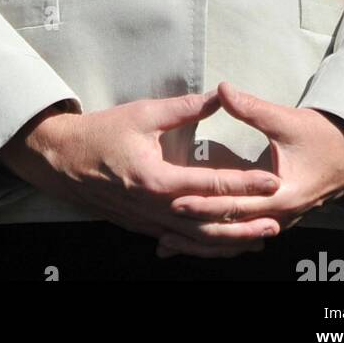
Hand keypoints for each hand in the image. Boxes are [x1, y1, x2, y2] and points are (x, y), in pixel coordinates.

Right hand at [0, 90, 282, 256]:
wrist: (66, 161)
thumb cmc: (103, 133)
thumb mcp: (142, 113)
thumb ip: (183, 108)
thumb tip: (218, 96)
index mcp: (158, 179)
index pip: (211, 184)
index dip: (245, 183)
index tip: (272, 181)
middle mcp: (157, 207)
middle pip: (211, 221)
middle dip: (246, 221)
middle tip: (277, 218)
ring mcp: (150, 222)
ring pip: (198, 238)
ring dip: (231, 240)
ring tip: (261, 237)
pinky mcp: (145, 227)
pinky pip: (182, 241)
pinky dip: (207, 246)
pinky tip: (225, 245)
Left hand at [161, 81, 343, 257]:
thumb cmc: (319, 136)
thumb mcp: (285, 120)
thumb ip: (251, 108)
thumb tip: (222, 89)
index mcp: (283, 194)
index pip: (237, 204)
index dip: (206, 202)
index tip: (175, 199)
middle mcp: (280, 215)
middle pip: (232, 227)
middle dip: (197, 227)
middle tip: (163, 224)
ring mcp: (278, 221)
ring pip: (236, 238)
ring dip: (203, 242)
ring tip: (168, 244)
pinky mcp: (274, 218)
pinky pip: (243, 235)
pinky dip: (219, 240)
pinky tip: (194, 242)